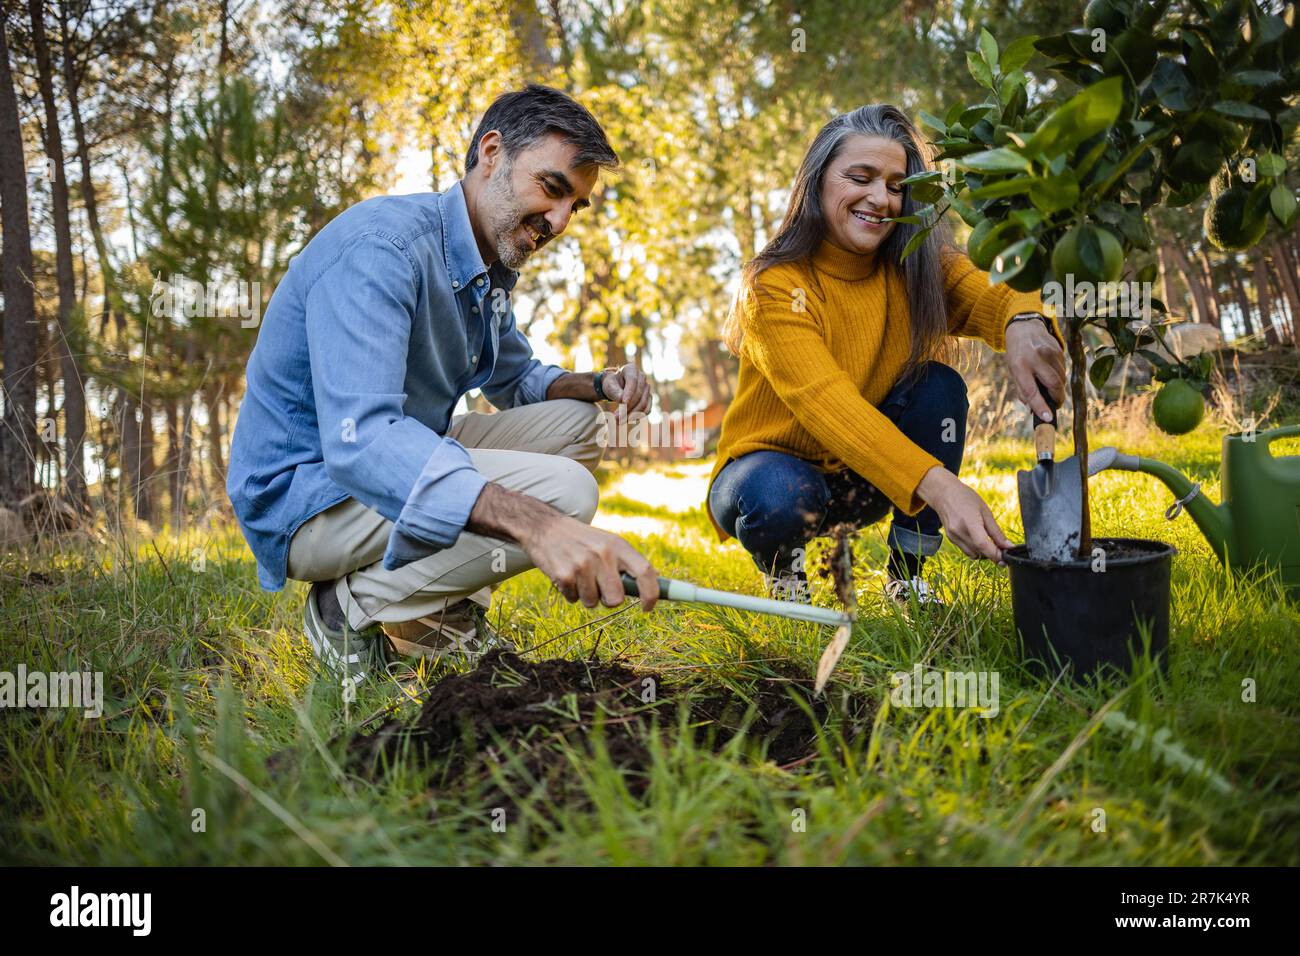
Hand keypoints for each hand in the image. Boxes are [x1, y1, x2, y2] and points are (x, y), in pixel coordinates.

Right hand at [467, 482, 659, 610]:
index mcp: (618, 545)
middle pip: (616, 599)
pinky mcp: (564, 575)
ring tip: (579, 576)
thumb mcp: (608, 541)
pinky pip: (574, 599)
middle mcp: (603, 554)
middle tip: (600, 588)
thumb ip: (628, 561)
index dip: (652, 594)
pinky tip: (566, 575)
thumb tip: (655, 579)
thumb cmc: (582, 539)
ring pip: (593, 602)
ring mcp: (582, 565)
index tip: (648, 608)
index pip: (645, 572)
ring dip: (587, 596)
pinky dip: (570, 593)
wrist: (544, 527)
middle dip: (609, 600)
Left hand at [600, 363, 651, 420]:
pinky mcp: (648, 398)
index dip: (629, 392)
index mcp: (631, 369)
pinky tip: (628, 421)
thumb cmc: (611, 384)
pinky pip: (647, 409)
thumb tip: (623, 401)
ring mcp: (647, 388)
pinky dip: (638, 416)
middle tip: (616, 418)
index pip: (632, 381)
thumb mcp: (609, 386)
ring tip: (619, 422)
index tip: (623, 403)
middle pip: (638, 394)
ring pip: (644, 403)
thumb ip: (615, 392)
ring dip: (632, 415)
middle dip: (628, 408)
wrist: (615, 387)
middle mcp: (642, 377)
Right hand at [916, 466, 1013, 563]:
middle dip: (992, 554)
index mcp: (969, 522)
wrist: (943, 493)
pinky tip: (978, 538)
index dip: (996, 555)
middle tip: (1001, 547)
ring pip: (973, 554)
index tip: (1006, 558)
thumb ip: (996, 532)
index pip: (983, 545)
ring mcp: (953, 536)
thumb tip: (1008, 546)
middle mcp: (959, 532)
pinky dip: (975, 548)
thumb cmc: (966, 498)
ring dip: (983, 552)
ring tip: (989, 541)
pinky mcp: (951, 539)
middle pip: (979, 553)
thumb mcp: (985, 511)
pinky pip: (966, 550)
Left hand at [1006, 317, 1065, 421]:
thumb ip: (1022, 389)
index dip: (1040, 406)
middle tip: (1056, 405)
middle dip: (1057, 399)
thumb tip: (1034, 408)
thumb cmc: (1017, 354)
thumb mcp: (1013, 370)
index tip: (1048, 418)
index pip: (1031, 391)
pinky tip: (1052, 373)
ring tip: (1051, 388)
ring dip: (1058, 388)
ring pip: (1061, 378)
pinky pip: (1064, 369)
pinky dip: (1060, 376)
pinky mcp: (1059, 349)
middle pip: (1053, 384)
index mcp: (1019, 365)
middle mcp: (1035, 358)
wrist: (1024, 327)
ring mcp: (1049, 352)